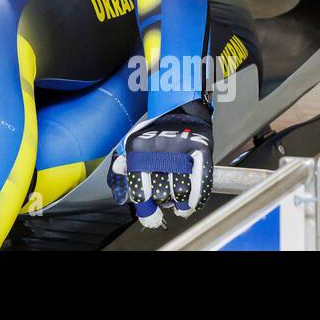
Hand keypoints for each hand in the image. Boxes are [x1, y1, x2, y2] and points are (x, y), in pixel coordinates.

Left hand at [110, 100, 213, 228]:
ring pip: (180, 192)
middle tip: (165, 204)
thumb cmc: (157, 127)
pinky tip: (193, 202)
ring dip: (181, 204)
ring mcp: (180, 151)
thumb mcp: (135, 140)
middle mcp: (158, 151)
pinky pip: (200, 183)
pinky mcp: (200, 151)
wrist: (181, 104)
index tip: (149, 214)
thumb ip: (126, 161)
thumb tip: (118, 178)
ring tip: (179, 204)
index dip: (145, 208)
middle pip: (160, 194)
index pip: (139, 192)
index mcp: (139, 151)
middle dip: (163, 204)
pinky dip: (197, 198)